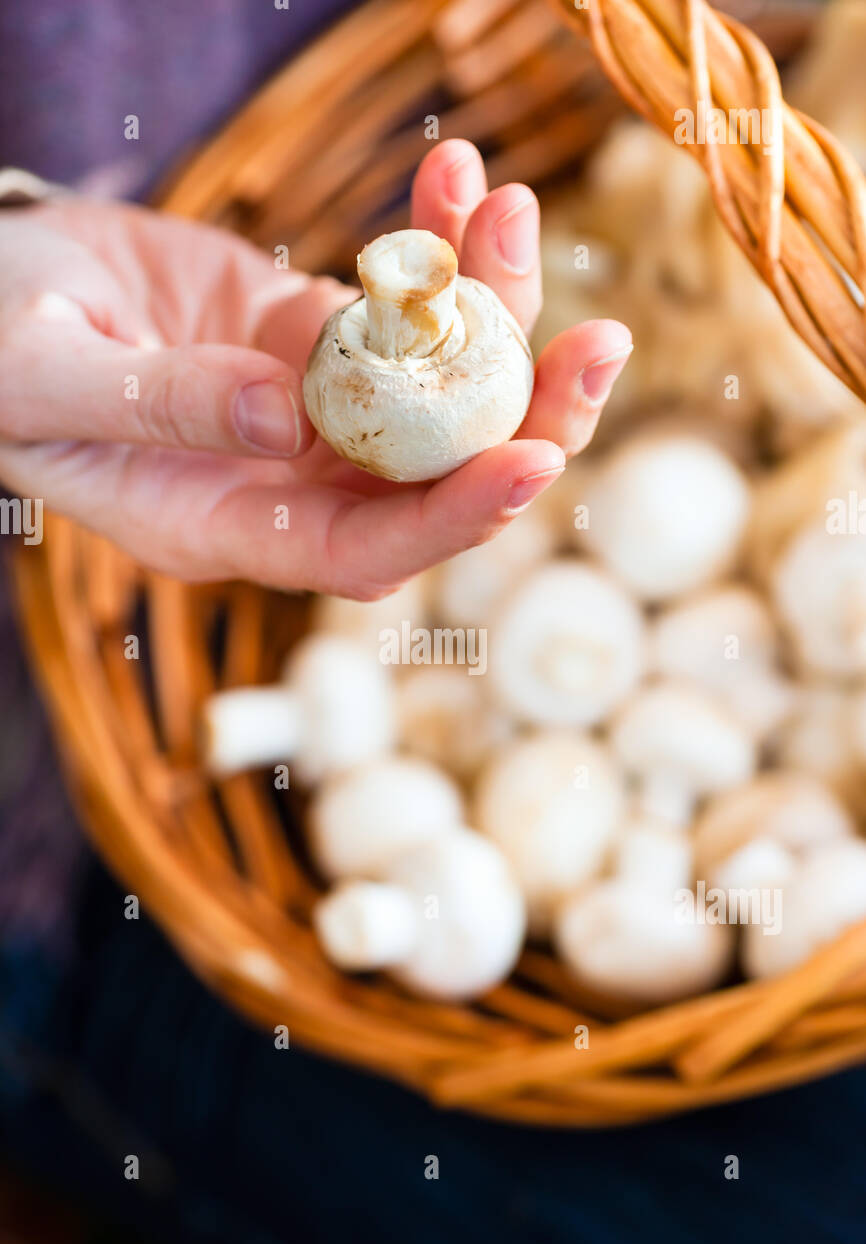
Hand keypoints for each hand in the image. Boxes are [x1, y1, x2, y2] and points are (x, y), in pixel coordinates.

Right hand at [0, 140, 630, 597]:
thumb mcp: (48, 378)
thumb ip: (158, 405)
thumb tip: (287, 415)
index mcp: (227, 525)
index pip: (362, 551)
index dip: (451, 518)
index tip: (531, 462)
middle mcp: (291, 481)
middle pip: (436, 476)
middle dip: (526, 418)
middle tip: (597, 346)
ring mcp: (315, 407)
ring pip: (439, 383)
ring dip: (494, 303)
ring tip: (511, 210)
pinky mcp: (321, 333)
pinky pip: (402, 302)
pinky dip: (436, 243)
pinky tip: (458, 180)